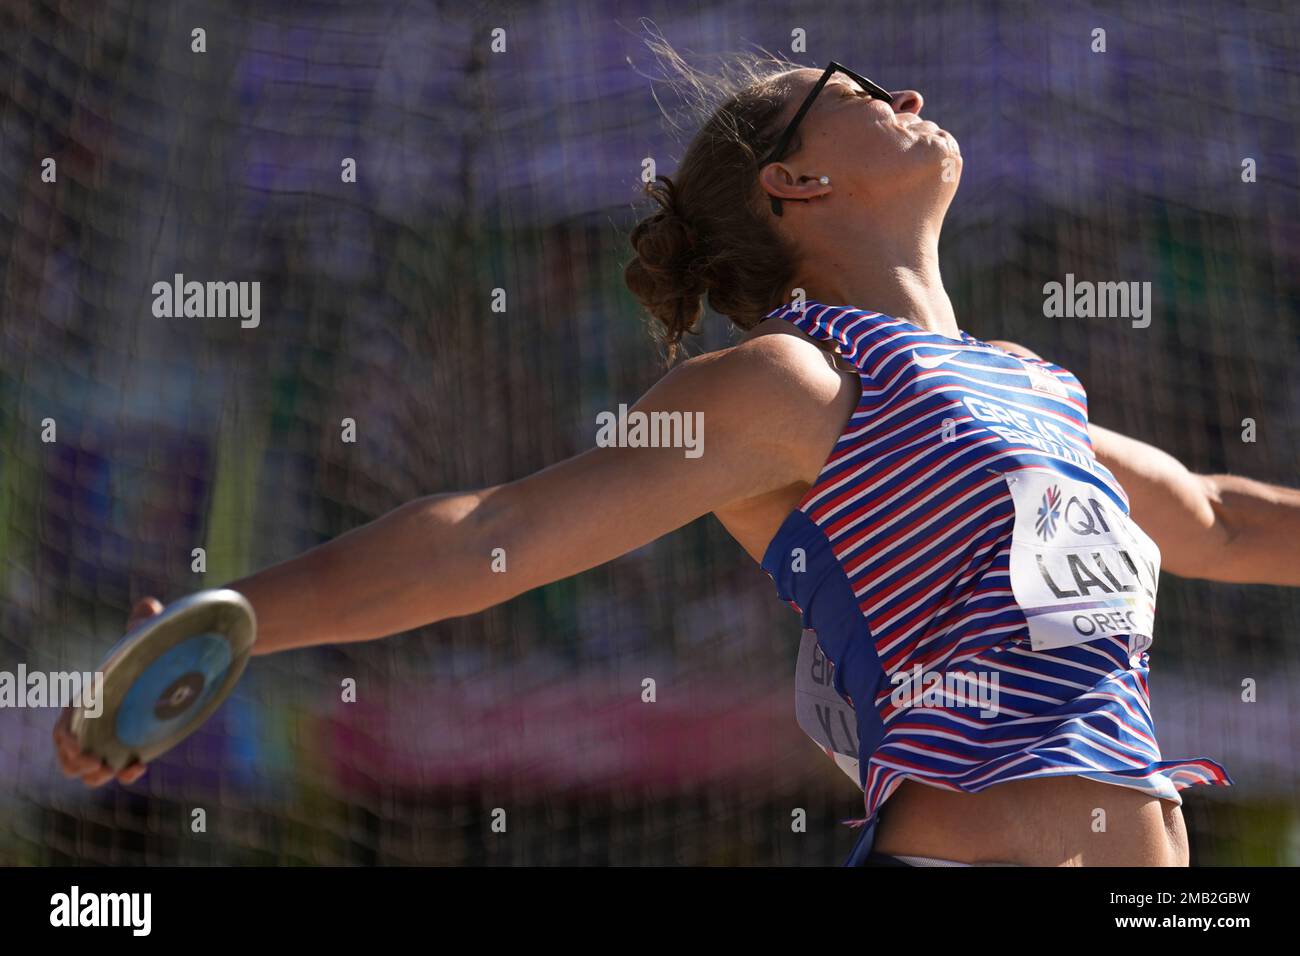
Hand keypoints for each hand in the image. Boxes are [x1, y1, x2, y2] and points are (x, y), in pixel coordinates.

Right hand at [52, 596, 162, 786]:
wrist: (176, 665)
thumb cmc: (150, 650)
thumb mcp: (146, 634)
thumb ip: (144, 621)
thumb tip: (150, 607)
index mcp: (88, 702)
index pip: (61, 727)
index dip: (62, 738)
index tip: (74, 741)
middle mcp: (96, 724)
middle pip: (69, 757)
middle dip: (75, 763)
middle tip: (96, 761)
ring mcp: (114, 739)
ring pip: (90, 771)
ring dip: (95, 775)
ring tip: (111, 768)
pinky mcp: (134, 748)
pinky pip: (121, 772)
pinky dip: (125, 775)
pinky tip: (139, 767)